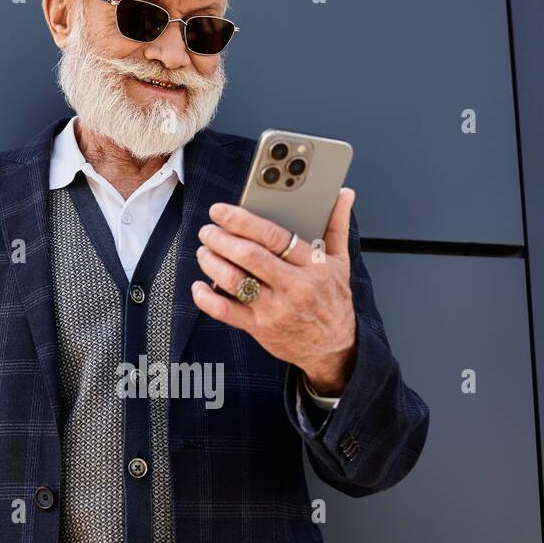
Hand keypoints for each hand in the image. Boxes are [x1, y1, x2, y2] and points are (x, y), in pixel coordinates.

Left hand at [191, 188, 357, 395]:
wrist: (334, 348)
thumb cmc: (333, 301)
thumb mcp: (341, 263)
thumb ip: (337, 226)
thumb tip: (344, 194)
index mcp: (313, 265)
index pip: (274, 236)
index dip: (242, 220)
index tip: (221, 211)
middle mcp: (294, 286)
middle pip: (249, 256)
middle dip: (221, 239)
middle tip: (208, 230)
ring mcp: (275, 309)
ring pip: (234, 281)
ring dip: (212, 262)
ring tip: (204, 251)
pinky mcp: (259, 328)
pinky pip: (225, 311)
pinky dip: (206, 297)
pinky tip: (199, 286)